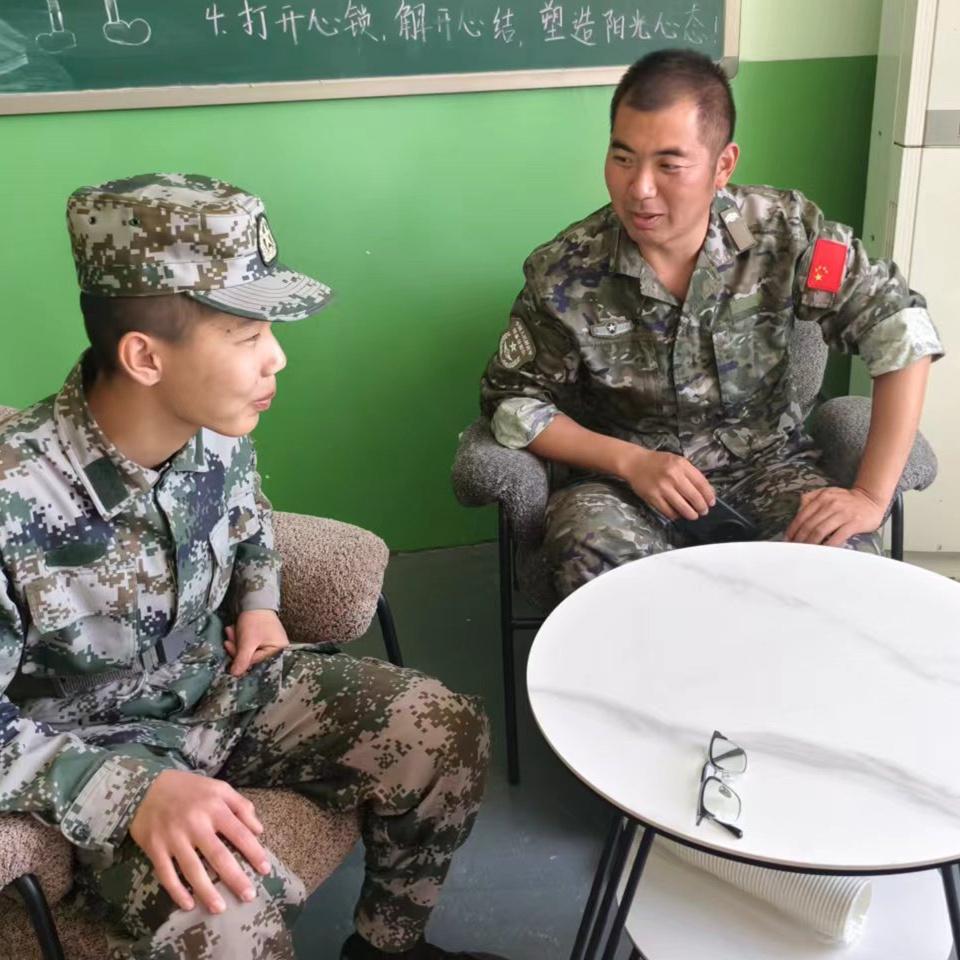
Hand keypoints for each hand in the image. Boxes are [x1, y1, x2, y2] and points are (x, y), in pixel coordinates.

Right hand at [129, 770, 270, 914]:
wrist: (146, 786)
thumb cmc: (189, 788)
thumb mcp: (219, 788)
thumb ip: (241, 805)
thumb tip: (258, 830)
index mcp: (214, 807)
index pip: (240, 833)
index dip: (254, 852)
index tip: (265, 870)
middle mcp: (195, 823)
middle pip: (218, 855)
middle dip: (235, 878)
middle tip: (248, 896)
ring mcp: (173, 837)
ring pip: (192, 869)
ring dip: (207, 891)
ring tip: (220, 908)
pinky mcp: (155, 848)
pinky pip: (166, 874)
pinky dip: (177, 891)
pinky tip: (188, 905)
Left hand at [224, 609, 288, 676]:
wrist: (255, 599)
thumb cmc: (255, 620)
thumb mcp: (247, 641)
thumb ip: (242, 659)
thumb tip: (234, 675)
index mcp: (279, 650)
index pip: (255, 661)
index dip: (240, 656)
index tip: (228, 645)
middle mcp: (278, 648)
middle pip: (253, 656)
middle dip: (238, 647)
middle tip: (228, 637)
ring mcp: (271, 642)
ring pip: (249, 650)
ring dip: (237, 642)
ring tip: (230, 630)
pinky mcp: (264, 637)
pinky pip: (250, 643)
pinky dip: (241, 638)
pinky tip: (234, 630)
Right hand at [621, 447, 715, 520]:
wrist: (635, 463)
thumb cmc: (657, 462)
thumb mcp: (677, 460)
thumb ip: (690, 473)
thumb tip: (706, 491)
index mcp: (681, 465)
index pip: (701, 483)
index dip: (709, 495)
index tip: (711, 502)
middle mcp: (672, 476)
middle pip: (694, 497)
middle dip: (702, 507)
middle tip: (703, 511)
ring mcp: (662, 488)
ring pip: (683, 507)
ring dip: (691, 514)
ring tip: (693, 515)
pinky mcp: (653, 497)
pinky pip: (668, 511)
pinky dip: (676, 515)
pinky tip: (678, 514)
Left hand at [785, 486, 884, 545]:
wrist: (871, 499)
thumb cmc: (847, 500)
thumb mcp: (827, 493)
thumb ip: (811, 498)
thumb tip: (797, 511)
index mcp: (822, 497)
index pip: (802, 515)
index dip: (793, 529)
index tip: (788, 538)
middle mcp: (831, 504)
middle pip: (809, 525)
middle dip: (799, 538)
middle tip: (795, 548)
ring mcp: (843, 513)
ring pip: (820, 531)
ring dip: (810, 543)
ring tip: (805, 551)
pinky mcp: (854, 523)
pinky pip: (838, 536)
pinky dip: (828, 545)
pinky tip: (823, 551)